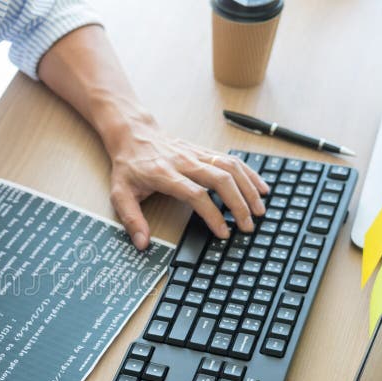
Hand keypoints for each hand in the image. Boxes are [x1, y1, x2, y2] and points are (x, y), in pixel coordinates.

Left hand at [107, 116, 268, 248]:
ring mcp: (197, 155)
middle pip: (220, 180)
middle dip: (238, 204)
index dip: (212, 214)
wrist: (133, 134)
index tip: (223, 233)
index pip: (195, 195)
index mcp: (164, 175)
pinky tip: (261, 187)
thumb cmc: (128, 166)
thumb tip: (142, 244)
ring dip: (249, 188)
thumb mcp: (120, 194)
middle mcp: (185, 162)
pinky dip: (249, 173)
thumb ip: (131, 220)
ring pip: (230, 167)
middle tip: (248, 225)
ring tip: (261, 210)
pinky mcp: (205, 151)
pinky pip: (232, 160)